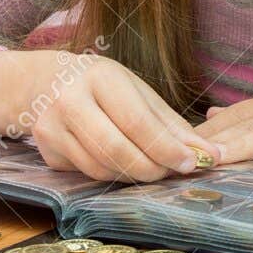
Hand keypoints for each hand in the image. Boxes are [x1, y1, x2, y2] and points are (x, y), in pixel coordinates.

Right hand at [0, 51, 222, 183]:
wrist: (42, 84)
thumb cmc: (101, 86)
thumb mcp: (137, 91)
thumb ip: (171, 124)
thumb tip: (209, 154)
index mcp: (100, 77)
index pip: (137, 121)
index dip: (167, 147)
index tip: (192, 162)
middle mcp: (69, 101)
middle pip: (116, 149)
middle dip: (152, 168)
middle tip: (173, 172)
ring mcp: (51, 128)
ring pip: (102, 168)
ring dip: (135, 175)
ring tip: (154, 168)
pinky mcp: (46, 151)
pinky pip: (88, 174)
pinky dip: (114, 175)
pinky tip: (124, 165)